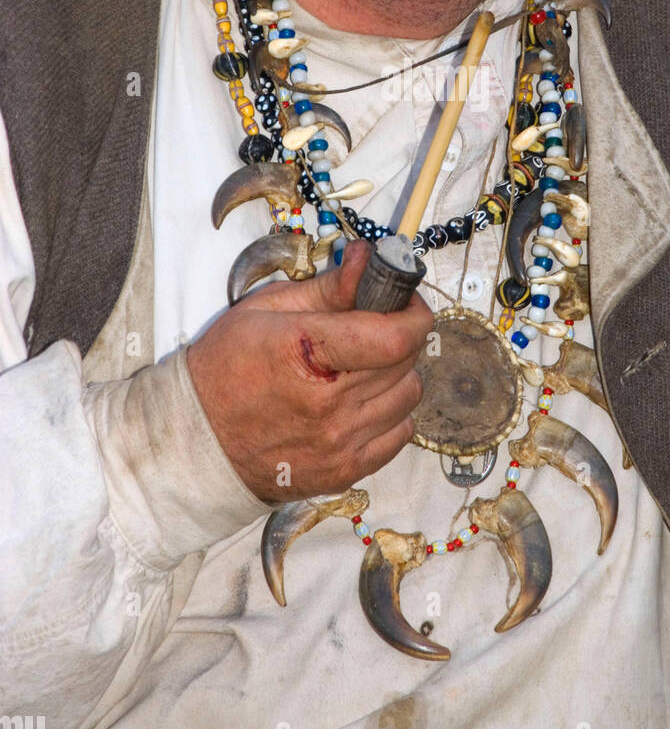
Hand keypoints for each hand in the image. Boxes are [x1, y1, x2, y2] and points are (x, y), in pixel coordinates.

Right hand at [186, 241, 431, 501]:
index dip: (412, 312)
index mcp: (308, 352)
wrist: (197, 441)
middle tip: (375, 328)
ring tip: (362, 368)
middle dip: (400, 336)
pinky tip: (359, 403)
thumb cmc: (227, 366)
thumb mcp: (267, 309)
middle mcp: (330, 403)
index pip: (396, 336)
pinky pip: (399, 434)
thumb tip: (367, 258)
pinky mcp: (345, 470)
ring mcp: (340, 442)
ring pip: (408, 397)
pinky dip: (389, 414)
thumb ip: (328, 287)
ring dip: (396, 375)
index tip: (403, 302)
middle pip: (406, 361)